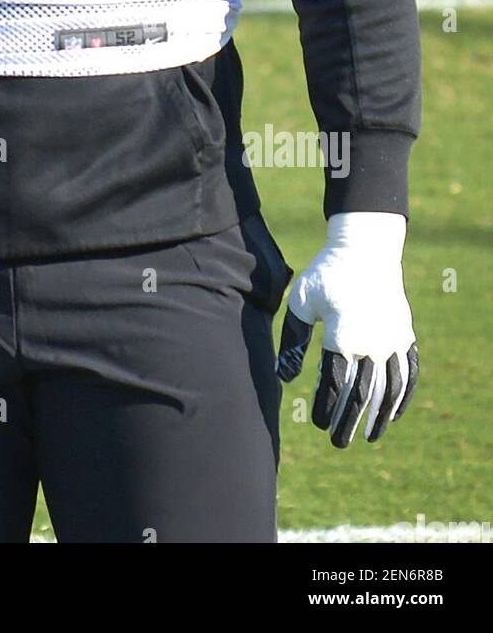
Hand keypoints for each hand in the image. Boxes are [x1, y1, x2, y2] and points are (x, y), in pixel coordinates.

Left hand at [275, 212, 418, 446]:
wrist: (364, 248)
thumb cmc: (326, 274)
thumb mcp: (301, 303)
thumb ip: (294, 341)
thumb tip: (283, 378)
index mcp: (343, 335)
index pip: (334, 384)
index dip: (326, 408)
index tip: (316, 424)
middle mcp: (372, 342)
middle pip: (362, 394)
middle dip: (349, 422)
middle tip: (338, 443)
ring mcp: (393, 339)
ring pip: (389, 388)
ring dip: (379, 416)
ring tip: (369, 436)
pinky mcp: (404, 334)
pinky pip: (407, 372)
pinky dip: (402, 396)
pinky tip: (391, 413)